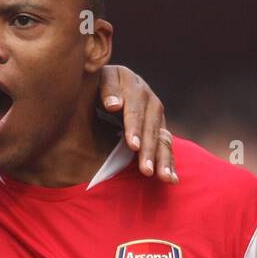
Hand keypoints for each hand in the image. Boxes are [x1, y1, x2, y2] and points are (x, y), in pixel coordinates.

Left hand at [98, 66, 175, 181]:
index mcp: (125, 79)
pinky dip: (168, 161)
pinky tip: (170, 178)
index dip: (133, 126)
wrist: (94, 86)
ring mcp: (153, 110)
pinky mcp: (157, 124)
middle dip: (148, 147)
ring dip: (162, 157)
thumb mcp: (92, 81)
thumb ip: (105, 90)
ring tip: (162, 177)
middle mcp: (144, 93)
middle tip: (145, 169)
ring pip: (161, 135)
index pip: (132, 106)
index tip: (132, 145)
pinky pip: (165, 144)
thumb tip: (115, 106)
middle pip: (150, 123)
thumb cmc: (86, 86)